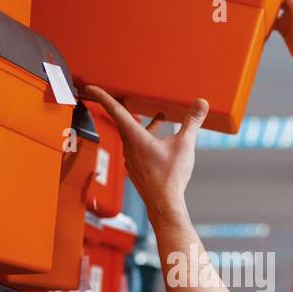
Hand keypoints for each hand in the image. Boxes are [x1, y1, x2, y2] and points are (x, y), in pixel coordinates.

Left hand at [83, 86, 208, 221]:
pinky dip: (147, 138)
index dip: (103, 96)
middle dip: (127, 108)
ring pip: (133, 135)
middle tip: (127, 97)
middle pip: (124, 121)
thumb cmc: (170, 177)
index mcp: (136, 137)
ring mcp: (132, 159)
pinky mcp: (137, 167)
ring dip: (144, 125)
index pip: (115, 110)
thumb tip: (201, 103)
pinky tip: (161, 142)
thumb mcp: (185, 144)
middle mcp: (129, 147)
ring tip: (161, 118)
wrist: (164, 204)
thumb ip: (192, 122)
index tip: (91, 87)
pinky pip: (138, 147)